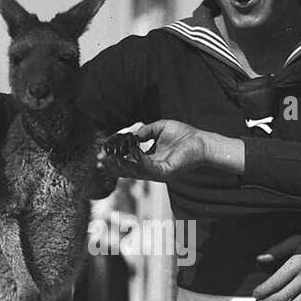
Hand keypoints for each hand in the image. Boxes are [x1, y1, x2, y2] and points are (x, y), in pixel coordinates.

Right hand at [99, 120, 235, 181]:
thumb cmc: (184, 135)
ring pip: (134, 171)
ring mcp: (157, 172)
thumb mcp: (159, 128)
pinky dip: (137, 160)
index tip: (102, 154)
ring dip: (120, 165)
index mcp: (149, 160)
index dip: (114, 159)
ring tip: (109, 159)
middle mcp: (151, 169)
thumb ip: (144, 132)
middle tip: (100, 160)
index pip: (128, 162)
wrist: (201, 141)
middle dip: (112, 165)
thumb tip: (130, 135)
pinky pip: (147, 167)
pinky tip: (129, 153)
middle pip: (127, 170)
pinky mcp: (164, 172)